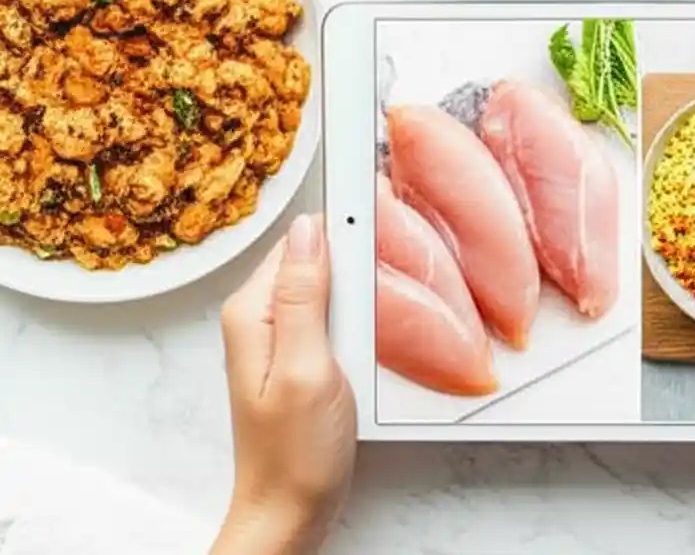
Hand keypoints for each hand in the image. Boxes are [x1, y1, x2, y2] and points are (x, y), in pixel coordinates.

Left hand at [212, 214, 356, 554]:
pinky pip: (334, 317)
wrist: (291, 511)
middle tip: (394, 286)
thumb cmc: (297, 453)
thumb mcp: (307, 369)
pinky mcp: (302, 356)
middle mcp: (260, 318)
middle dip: (358, 264)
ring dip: (363, 295)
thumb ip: (305, 297)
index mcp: (253, 312)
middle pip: (317, 259)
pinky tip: (377, 336)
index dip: (345, 230)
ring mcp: (280, 338)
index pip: (301, 239)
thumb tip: (308, 230)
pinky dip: (361, 321)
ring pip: (331, 287)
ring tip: (388, 315)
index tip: (382, 234)